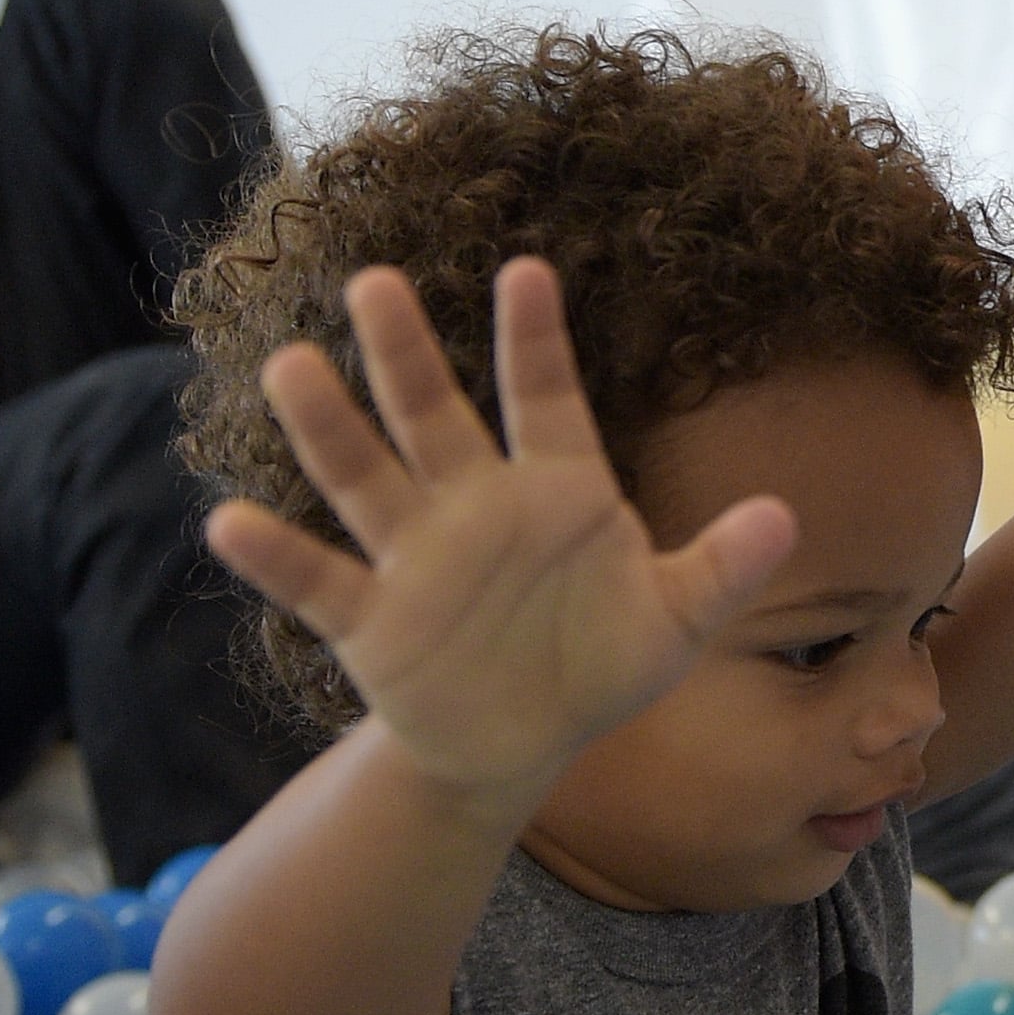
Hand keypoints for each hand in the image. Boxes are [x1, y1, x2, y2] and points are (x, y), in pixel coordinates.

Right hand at [205, 257, 797, 809]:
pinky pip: (318, 581)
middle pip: (433, 415)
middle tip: (375, 279)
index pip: (544, 398)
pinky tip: (228, 522)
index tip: (526, 270)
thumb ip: (723, 569)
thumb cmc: (601, 664)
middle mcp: (475, 506)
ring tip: (290, 366)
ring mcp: (416, 557)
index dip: (532, 339)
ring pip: (364, 479)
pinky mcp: (372, 621)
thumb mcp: (675, 622)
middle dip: (406, 353)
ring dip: (327, 426)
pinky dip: (275, 556)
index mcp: (558, 489)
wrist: (523, 744)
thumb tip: (785, 519)